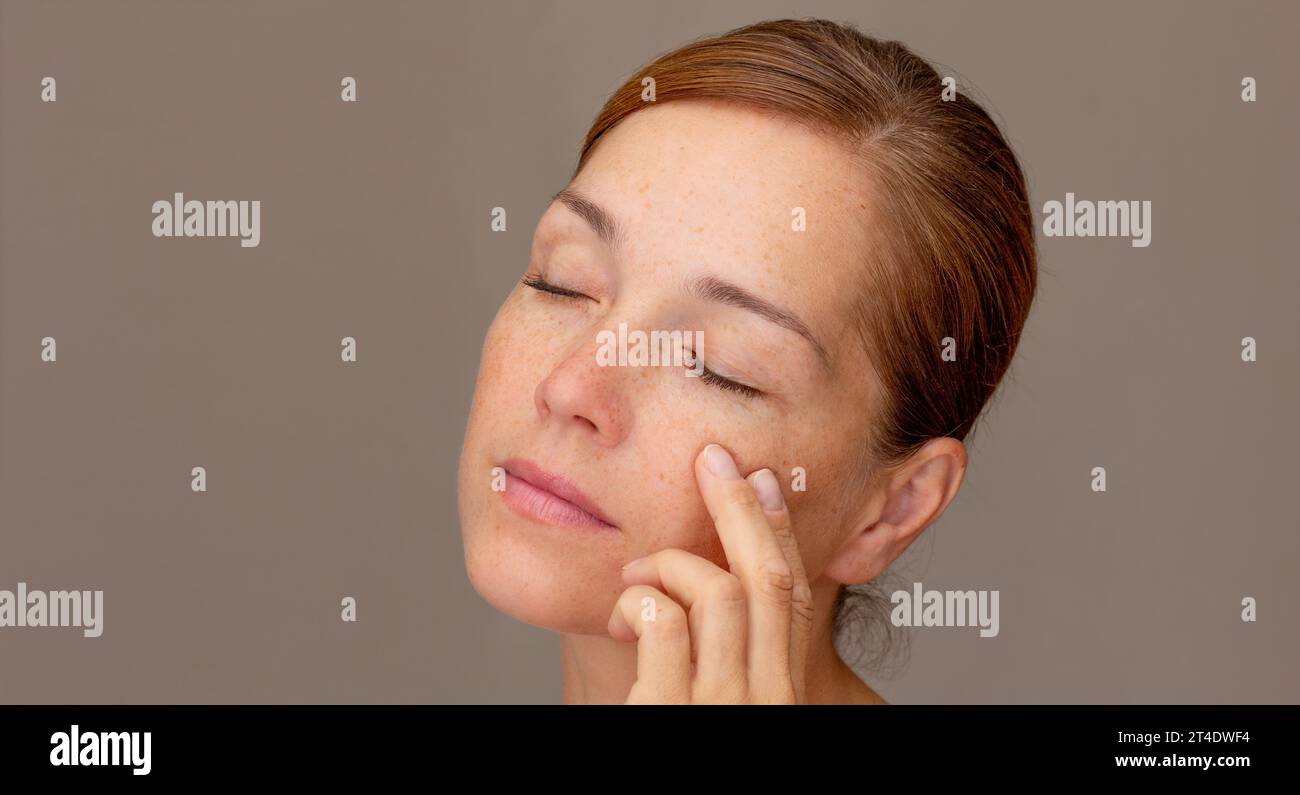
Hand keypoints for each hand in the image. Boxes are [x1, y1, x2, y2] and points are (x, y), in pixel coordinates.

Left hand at [608, 443, 815, 703]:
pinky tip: (621, 620)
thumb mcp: (714, 703)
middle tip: (711, 459)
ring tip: (634, 578)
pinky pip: (663, 622)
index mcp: (779, 695)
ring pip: (720, 592)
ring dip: (670, 565)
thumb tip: (697, 599)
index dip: (781, 532)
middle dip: (740, 508)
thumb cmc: (671, 748)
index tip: (763, 480)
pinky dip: (637, 604)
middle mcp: (765, 701)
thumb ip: (720, 661)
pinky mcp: (670, 710)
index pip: (795, 599)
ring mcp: (723, 707)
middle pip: (770, 580)